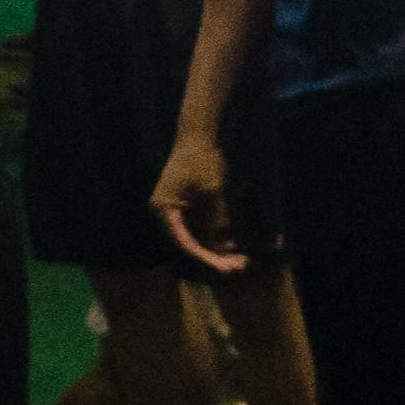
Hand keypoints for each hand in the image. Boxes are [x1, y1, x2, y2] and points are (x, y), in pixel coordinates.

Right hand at [151, 135, 250, 277]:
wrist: (201, 135)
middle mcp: (165, 214)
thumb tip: (225, 251)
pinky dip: (216, 238)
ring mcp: (176, 211)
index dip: (205, 259)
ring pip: (196, 239)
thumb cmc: (204, 159)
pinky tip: (236, 247)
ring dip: (216, 250)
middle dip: (213, 257)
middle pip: (189, 244)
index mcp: (164, 210)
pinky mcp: (188, 207)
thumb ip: (217, 222)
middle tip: (238, 268)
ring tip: (241, 261)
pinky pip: (200, 229)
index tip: (225, 269)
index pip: (183, 243)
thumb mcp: (214, 192)